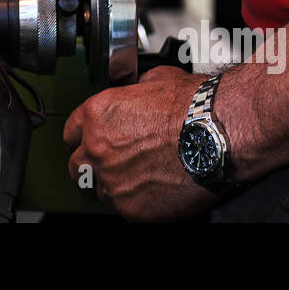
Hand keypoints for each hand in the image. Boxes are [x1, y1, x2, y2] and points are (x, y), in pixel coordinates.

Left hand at [63, 65, 218, 220]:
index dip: (82, 136)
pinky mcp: (132, 208)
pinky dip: (131, 201)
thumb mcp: (152, 81)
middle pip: (76, 164)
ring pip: (95, 190)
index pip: (70, 132)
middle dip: (90, 163)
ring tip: (130, 178)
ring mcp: (113, 181)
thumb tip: (131, 94)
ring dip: (108, 184)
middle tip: (109, 162)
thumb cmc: (193, 108)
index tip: (91, 140)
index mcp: (97, 116)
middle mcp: (98, 149)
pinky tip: (148, 190)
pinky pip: (121, 208)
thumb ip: (130, 93)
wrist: (218, 135)